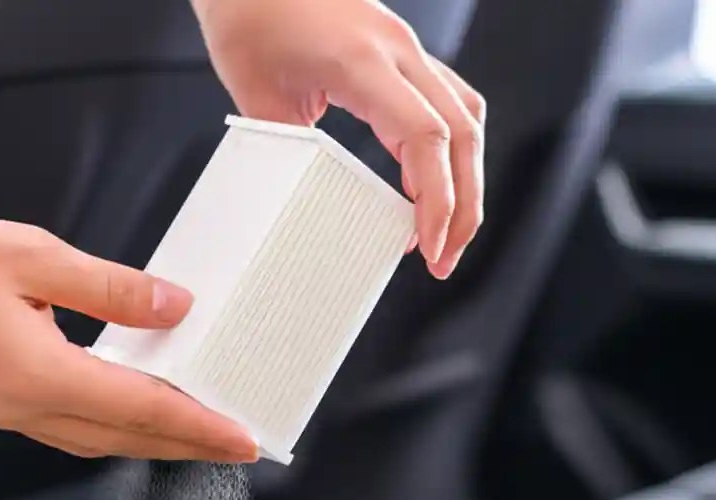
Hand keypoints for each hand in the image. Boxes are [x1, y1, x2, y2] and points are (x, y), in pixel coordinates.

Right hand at [0, 210, 258, 462]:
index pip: (143, 410)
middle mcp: (22, 408)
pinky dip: (109, 419)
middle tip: (235, 442)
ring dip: (149, 436)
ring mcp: (2, 411)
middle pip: (126, 437)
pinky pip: (66, 423)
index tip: (245, 439)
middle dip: (186, 444)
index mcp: (37, 376)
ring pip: (97, 436)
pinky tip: (123, 397)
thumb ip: (109, 286)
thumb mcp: (28, 255)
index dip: (201, 426)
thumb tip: (172, 306)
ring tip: (192, 425)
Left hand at [194, 0, 485, 277]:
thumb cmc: (249, 17)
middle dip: (462, 206)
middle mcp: (398, 51)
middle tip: (443, 259)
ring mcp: (405, 48)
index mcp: (363, 62)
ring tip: (446, 232)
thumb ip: (291, 151)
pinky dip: (452, 148)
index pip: (427, 138)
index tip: (427, 248)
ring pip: (466, 118)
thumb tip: (312, 205)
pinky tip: (436, 181)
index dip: (437, 201)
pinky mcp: (401, 52)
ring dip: (466, 179)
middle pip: (463, 135)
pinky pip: (449, 100)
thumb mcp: (256, 95)